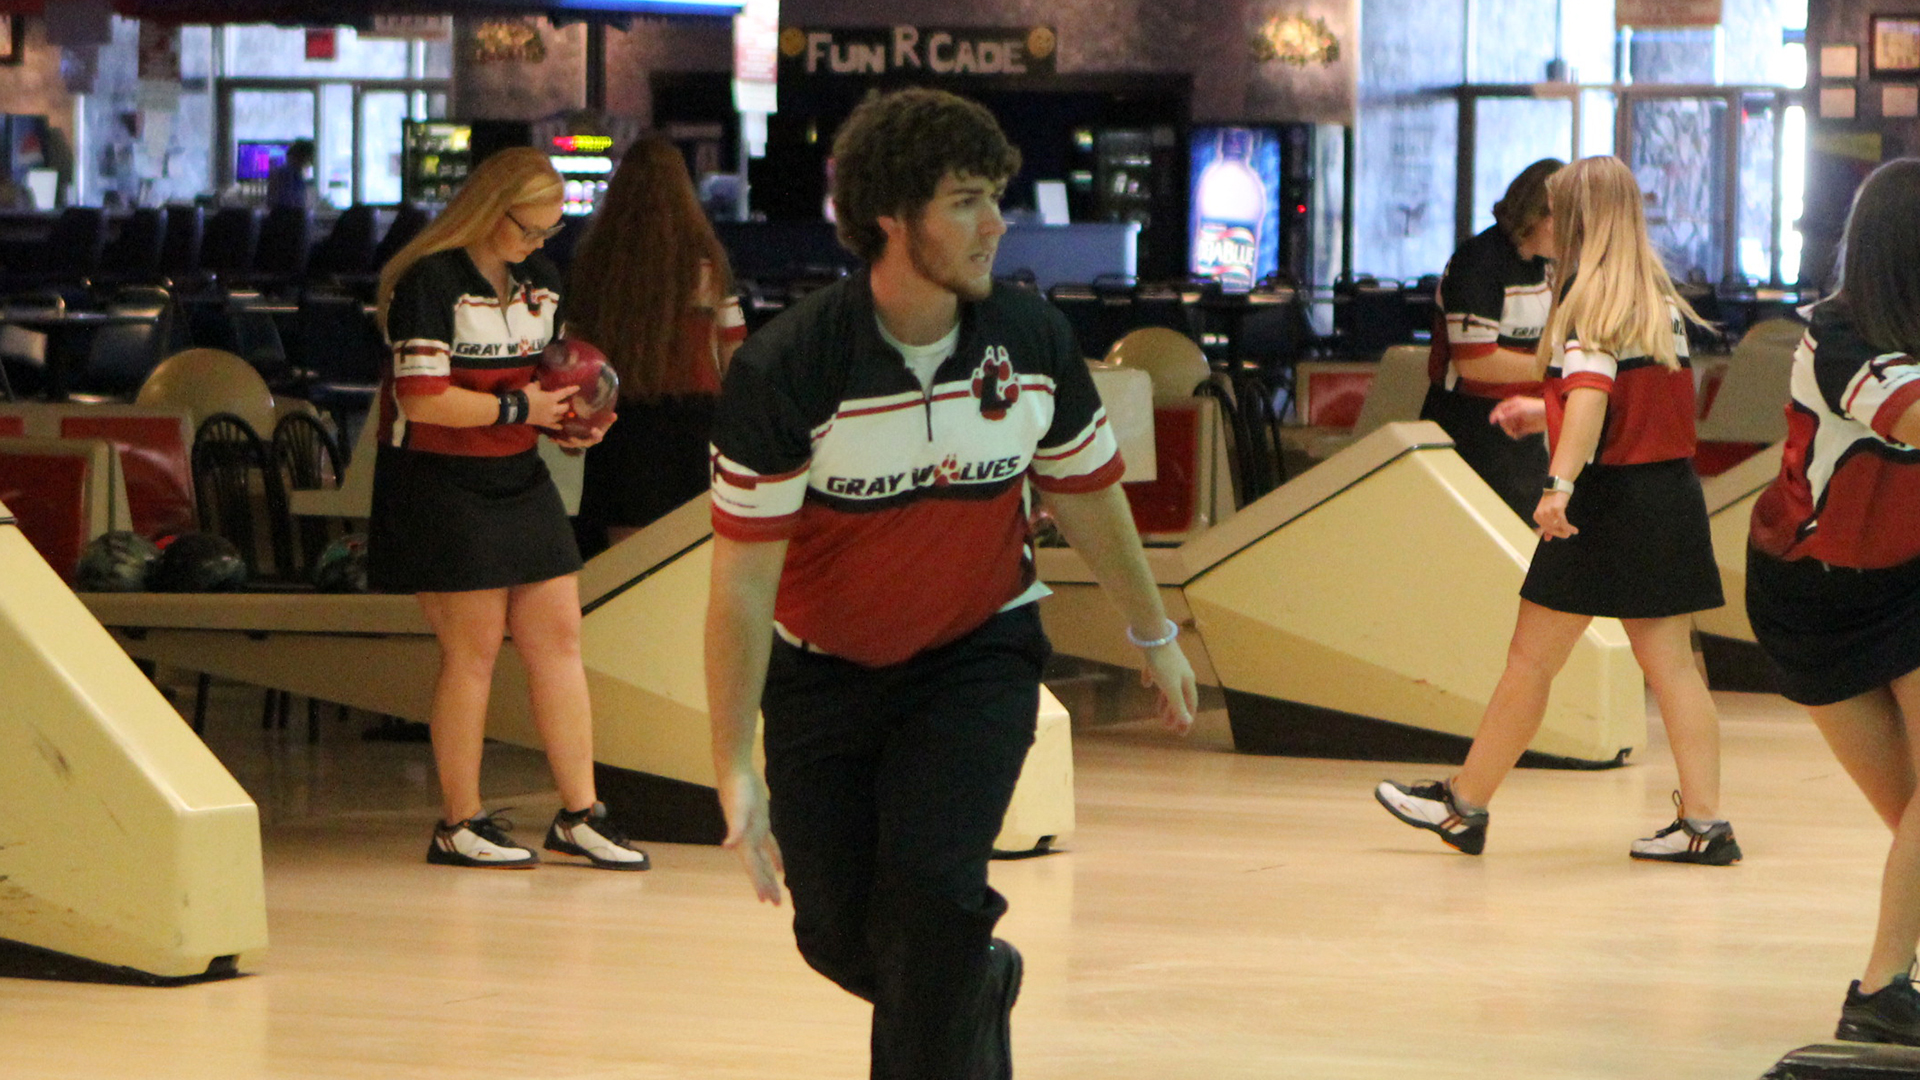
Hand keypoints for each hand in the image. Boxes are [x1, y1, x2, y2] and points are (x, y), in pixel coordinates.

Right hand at [523, 381, 578, 427]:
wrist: (517, 409)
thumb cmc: (526, 396)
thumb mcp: (532, 387)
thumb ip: (538, 386)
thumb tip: (539, 384)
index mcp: (551, 398)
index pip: (564, 393)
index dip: (571, 390)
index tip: (578, 388)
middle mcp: (553, 409)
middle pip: (565, 408)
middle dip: (566, 406)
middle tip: (564, 404)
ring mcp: (549, 417)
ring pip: (561, 418)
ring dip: (561, 415)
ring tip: (561, 413)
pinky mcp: (544, 424)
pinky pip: (554, 426)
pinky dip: (558, 426)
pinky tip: (560, 426)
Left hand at [552, 411, 615, 450]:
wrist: (592, 427)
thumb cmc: (599, 424)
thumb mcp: (605, 421)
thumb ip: (609, 419)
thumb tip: (615, 415)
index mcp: (596, 436)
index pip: (597, 437)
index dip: (596, 435)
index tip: (594, 430)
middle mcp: (587, 441)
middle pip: (582, 443)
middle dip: (576, 441)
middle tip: (572, 438)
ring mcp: (579, 441)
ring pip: (571, 443)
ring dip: (564, 442)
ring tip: (557, 439)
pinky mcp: (571, 440)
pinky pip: (565, 441)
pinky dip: (558, 440)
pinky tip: (551, 439)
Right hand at [717, 766, 782, 903]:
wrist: (735, 773)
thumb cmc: (737, 790)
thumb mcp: (738, 810)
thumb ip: (735, 828)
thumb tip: (727, 846)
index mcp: (743, 842)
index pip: (753, 868)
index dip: (759, 884)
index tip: (764, 901)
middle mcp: (748, 841)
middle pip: (758, 869)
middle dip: (766, 886)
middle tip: (775, 904)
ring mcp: (754, 833)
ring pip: (763, 861)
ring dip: (769, 876)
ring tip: (777, 893)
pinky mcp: (761, 823)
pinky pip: (769, 846)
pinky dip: (775, 858)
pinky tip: (781, 869)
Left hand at [1139, 639, 1198, 735]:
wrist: (1152, 634)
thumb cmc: (1163, 663)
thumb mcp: (1171, 687)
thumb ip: (1178, 704)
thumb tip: (1188, 722)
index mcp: (1187, 681)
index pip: (1190, 705)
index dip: (1186, 720)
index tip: (1181, 734)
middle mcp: (1182, 674)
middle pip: (1180, 697)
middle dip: (1175, 713)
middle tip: (1167, 727)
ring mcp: (1170, 665)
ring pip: (1169, 687)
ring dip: (1164, 701)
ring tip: (1158, 713)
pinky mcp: (1157, 658)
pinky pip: (1155, 673)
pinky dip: (1152, 681)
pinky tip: (1145, 684)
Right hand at [1489, 396, 1546, 438]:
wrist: (1550, 415)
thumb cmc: (1536, 408)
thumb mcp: (1521, 409)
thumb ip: (1508, 413)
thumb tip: (1498, 417)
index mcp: (1513, 404)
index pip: (1500, 408)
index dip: (1495, 414)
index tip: (1492, 421)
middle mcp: (1515, 412)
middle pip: (1502, 419)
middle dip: (1504, 424)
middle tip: (1509, 427)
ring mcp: (1519, 420)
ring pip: (1508, 427)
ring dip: (1509, 430)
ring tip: (1514, 433)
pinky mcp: (1524, 428)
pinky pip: (1515, 433)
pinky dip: (1515, 435)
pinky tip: (1518, 435)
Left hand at [1534, 490, 1576, 539]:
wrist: (1557, 487)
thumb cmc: (1552, 500)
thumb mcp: (1547, 513)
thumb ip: (1546, 525)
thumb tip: (1547, 539)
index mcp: (1537, 516)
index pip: (1546, 529)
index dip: (1555, 533)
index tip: (1562, 534)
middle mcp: (1541, 514)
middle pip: (1552, 529)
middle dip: (1561, 533)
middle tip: (1568, 534)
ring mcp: (1548, 512)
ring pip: (1558, 526)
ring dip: (1566, 531)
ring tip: (1572, 531)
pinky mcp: (1557, 509)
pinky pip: (1563, 523)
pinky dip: (1569, 528)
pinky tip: (1574, 530)